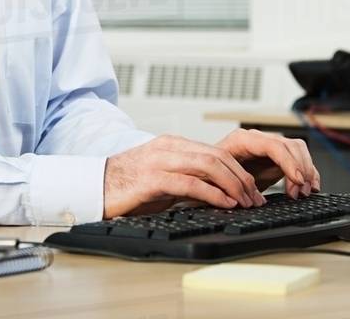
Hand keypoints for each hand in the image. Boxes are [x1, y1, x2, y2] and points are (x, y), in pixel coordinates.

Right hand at [103, 134, 267, 217]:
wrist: (94, 188)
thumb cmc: (128, 187)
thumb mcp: (162, 178)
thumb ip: (186, 178)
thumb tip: (217, 192)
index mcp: (172, 145)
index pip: (216, 151)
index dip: (239, 170)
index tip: (252, 190)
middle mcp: (168, 148)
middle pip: (217, 156)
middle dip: (241, 178)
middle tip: (255, 198)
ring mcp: (159, 161)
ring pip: (208, 165)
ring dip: (232, 185)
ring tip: (245, 202)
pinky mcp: (151, 179)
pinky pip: (189, 183)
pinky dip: (212, 193)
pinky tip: (224, 203)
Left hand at [215, 128, 320, 199]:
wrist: (207, 172)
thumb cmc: (209, 173)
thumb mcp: (217, 179)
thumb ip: (232, 185)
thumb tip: (249, 199)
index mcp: (241, 140)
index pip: (273, 145)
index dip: (288, 162)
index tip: (297, 180)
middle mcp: (257, 139)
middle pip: (290, 145)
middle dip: (300, 169)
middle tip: (300, 192)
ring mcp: (268, 146)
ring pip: (298, 150)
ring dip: (306, 171)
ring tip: (303, 192)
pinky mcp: (276, 157)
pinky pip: (298, 159)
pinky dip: (307, 172)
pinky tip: (308, 187)